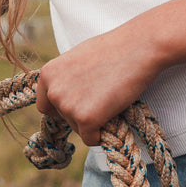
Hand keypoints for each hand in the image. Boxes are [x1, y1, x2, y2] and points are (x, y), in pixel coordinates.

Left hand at [35, 24, 162, 146]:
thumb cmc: (114, 49)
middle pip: (63, 118)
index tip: (80, 103)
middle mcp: (53, 90)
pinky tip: (113, 116)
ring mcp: (67, 106)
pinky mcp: (85, 119)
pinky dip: (101, 134)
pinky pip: (90, 139)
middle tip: (103, 98)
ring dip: (94, 122)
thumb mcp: (78, 59)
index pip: (46, 106)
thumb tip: (66, 94)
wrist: (139, 47)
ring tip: (111, 99)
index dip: (63, 108)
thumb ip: (66, 78)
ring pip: (78, 129)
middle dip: (81, 114)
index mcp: (48, 74)